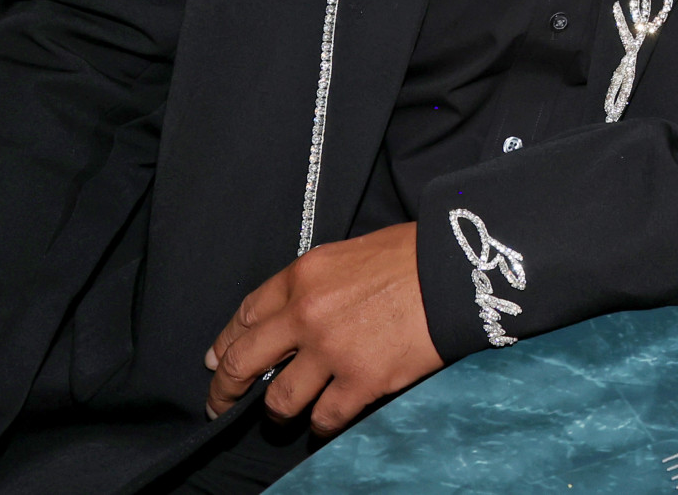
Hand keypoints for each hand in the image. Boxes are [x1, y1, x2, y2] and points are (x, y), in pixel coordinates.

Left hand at [204, 222, 442, 433]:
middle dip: (225, 389)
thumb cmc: (414, 255)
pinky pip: (324, 418)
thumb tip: (292, 314)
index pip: (245, 315)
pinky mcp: (362, 381)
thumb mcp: (351, 254)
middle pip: (243, 362)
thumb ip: (316, 285)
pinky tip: (329, 419)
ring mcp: (332, 351)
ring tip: (287, 414)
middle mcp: (307, 314)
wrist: (459, 270)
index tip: (219, 361)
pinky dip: (322, 423)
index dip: (226, 343)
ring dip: (279, 411)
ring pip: (279, 401)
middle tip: (222, 403)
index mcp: (303, 276)